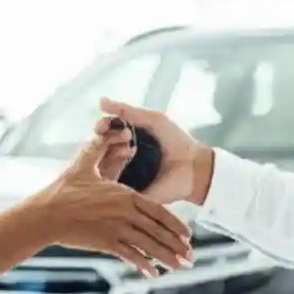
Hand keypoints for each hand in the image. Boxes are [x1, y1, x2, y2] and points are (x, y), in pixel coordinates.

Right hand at [34, 132, 193, 277]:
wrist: (46, 213)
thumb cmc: (63, 190)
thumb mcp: (82, 166)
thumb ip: (96, 151)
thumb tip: (99, 134)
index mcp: (125, 195)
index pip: (158, 211)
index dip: (175, 224)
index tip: (187, 235)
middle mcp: (125, 212)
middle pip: (158, 231)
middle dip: (177, 246)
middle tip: (191, 258)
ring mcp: (116, 228)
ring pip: (148, 245)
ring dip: (166, 257)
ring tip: (180, 267)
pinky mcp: (106, 242)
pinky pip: (130, 255)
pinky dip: (143, 264)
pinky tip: (153, 273)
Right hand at [96, 97, 214, 204]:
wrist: (194, 166)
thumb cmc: (176, 142)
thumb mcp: (153, 120)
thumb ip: (128, 111)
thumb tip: (100, 101)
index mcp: (126, 140)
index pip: (104, 133)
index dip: (101, 127)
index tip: (104, 125)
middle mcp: (122, 157)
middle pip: (100, 148)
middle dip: (103, 139)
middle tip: (117, 136)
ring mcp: (123, 175)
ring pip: (102, 165)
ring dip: (108, 152)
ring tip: (127, 147)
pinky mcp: (128, 192)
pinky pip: (110, 184)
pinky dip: (111, 171)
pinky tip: (122, 161)